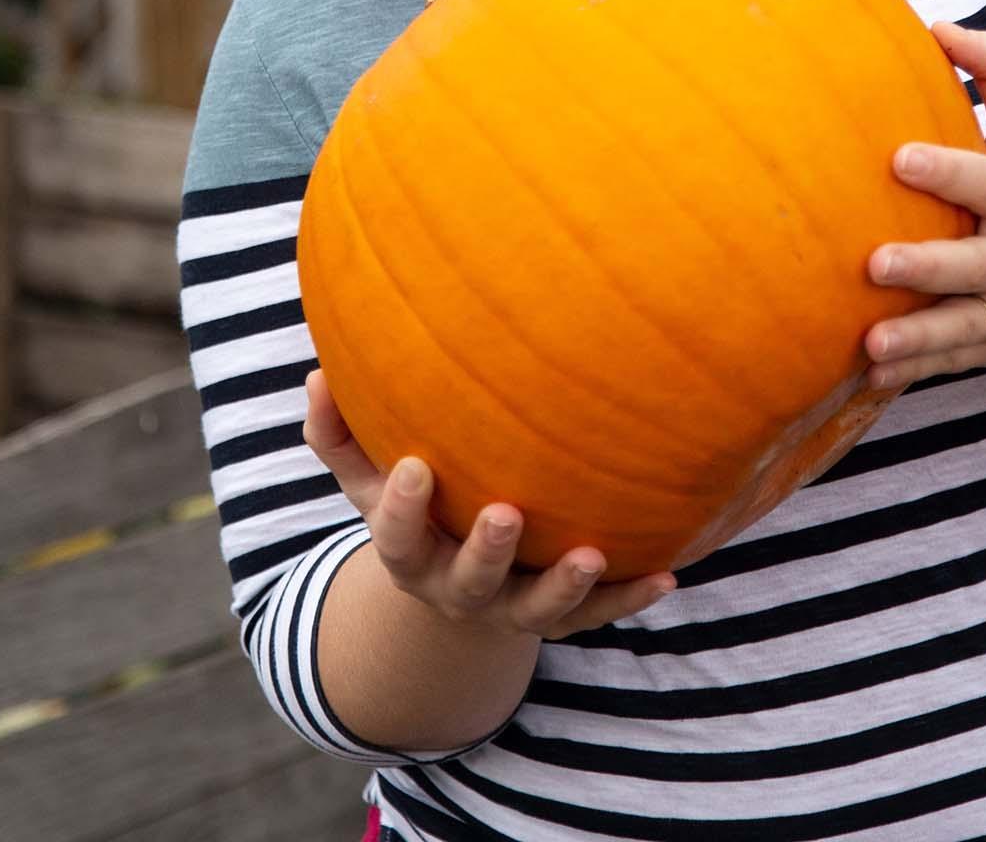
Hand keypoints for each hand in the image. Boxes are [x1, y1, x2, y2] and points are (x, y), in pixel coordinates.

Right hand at [304, 371, 675, 640]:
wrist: (452, 587)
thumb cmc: (413, 502)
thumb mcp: (365, 476)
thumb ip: (337, 431)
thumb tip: (317, 370)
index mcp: (411, 553)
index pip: (397, 536)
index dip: (403, 507)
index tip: (417, 465)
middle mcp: (459, 587)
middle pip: (470, 580)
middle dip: (487, 550)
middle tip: (506, 513)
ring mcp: (511, 606)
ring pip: (538, 608)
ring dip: (565, 585)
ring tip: (593, 554)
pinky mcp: (561, 617)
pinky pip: (598, 614)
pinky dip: (631, 596)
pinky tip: (669, 572)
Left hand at [863, 23, 985, 390]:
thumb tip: (935, 25)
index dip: (947, 171)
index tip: (898, 158)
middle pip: (976, 266)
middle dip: (928, 267)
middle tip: (874, 262)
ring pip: (964, 328)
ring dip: (917, 339)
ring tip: (870, 342)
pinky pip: (951, 363)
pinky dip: (915, 372)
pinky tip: (871, 376)